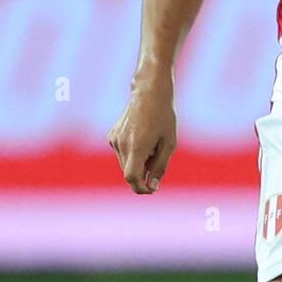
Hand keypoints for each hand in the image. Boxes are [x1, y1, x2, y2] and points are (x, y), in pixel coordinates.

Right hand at [108, 79, 177, 193]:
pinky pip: (122, 154)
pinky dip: (132, 154)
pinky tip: (142, 137)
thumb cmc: (163, 117)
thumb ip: (160, 167)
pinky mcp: (112, 136)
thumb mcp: (169, 144)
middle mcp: (121, 144)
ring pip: (125, 164)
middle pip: (129, 173)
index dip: (141, 188)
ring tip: (151, 144)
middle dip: (143, 174)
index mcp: (137, 147)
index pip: (132, 178)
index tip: (152, 189)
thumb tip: (152, 187)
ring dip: (138, 163)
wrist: (149, 92)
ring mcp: (114, 140)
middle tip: (158, 157)